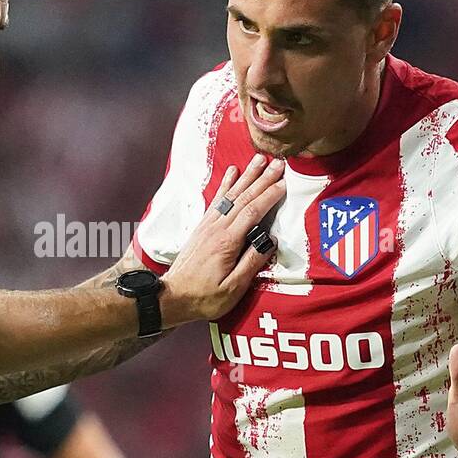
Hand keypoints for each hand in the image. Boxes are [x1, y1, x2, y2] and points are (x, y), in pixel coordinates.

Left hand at [160, 154, 285, 325]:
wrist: (173, 297)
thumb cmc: (204, 297)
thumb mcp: (233, 288)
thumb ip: (252, 263)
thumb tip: (270, 241)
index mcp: (227, 242)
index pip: (252, 211)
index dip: (270, 196)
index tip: (285, 183)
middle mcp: (216, 228)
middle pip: (243, 197)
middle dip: (262, 179)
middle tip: (279, 163)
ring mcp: (208, 226)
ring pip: (231, 195)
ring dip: (247, 176)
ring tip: (259, 160)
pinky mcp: (202, 228)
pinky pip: (218, 201)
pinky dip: (226, 185)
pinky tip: (232, 173)